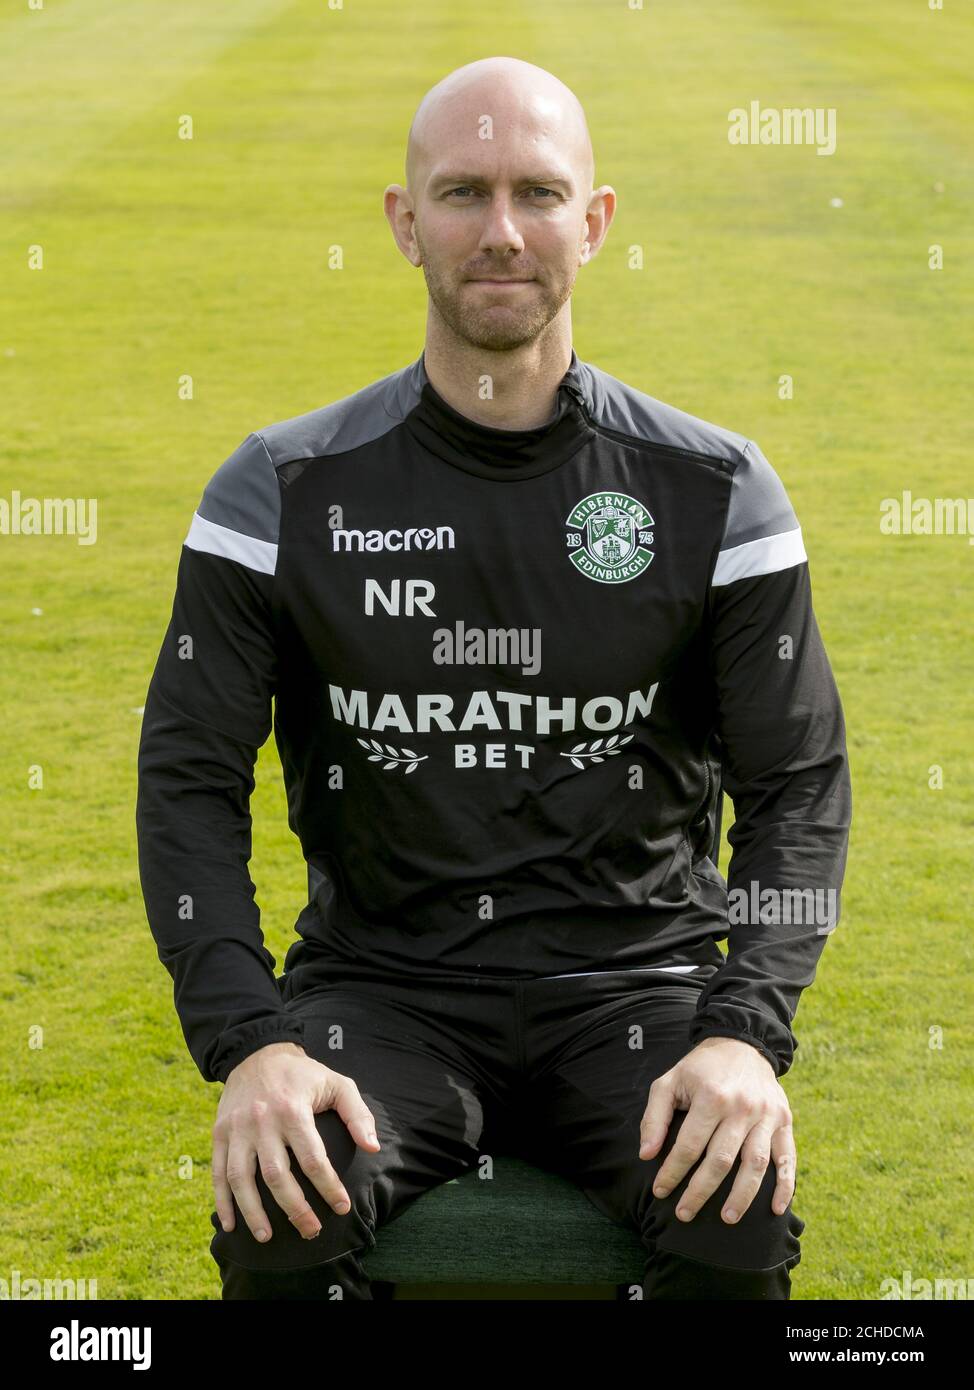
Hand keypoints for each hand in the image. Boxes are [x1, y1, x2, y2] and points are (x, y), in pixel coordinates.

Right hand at [212, 1042, 379, 1243]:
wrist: (257, 1053)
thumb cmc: (303, 1075)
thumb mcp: (337, 1083)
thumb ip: (357, 1114)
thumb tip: (372, 1148)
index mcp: (293, 1110)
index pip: (313, 1159)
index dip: (328, 1187)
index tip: (341, 1207)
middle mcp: (262, 1121)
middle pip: (277, 1176)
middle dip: (294, 1209)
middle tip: (311, 1231)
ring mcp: (237, 1128)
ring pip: (241, 1179)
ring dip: (253, 1212)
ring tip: (267, 1238)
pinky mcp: (219, 1133)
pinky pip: (217, 1172)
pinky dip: (221, 1201)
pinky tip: (229, 1224)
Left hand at [637, 1036, 794, 1224]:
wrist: (742, 1044)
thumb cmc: (700, 1069)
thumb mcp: (670, 1081)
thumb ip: (655, 1117)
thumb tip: (645, 1154)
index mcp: (711, 1097)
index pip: (689, 1145)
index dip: (672, 1172)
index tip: (659, 1191)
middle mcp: (742, 1107)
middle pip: (721, 1160)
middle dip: (700, 1191)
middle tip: (684, 1214)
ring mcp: (767, 1115)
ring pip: (756, 1165)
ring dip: (742, 1196)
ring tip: (727, 1219)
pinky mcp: (785, 1120)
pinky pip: (788, 1158)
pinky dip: (785, 1186)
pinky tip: (775, 1210)